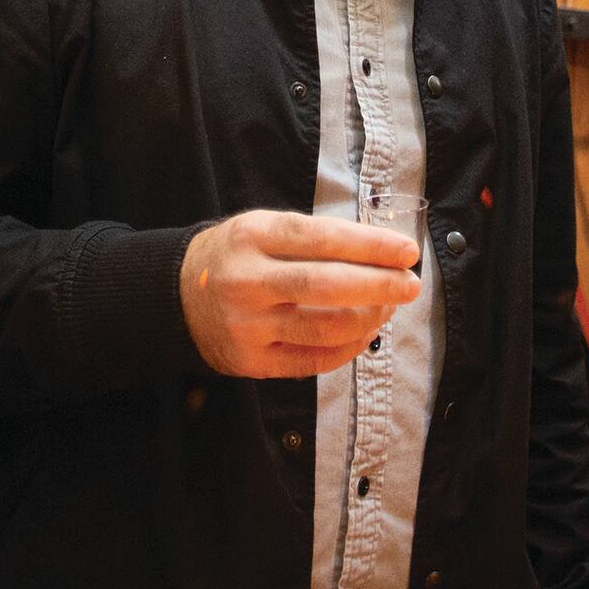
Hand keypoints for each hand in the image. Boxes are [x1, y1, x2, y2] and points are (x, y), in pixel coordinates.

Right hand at [179, 210, 421, 377]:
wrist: (177, 297)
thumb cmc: (236, 256)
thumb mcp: (262, 228)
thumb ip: (314, 238)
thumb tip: (382, 253)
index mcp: (252, 236)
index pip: (321, 239)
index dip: (370, 246)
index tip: (407, 251)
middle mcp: (247, 280)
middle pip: (326, 285)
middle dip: (379, 285)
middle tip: (410, 285)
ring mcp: (247, 325)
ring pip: (325, 327)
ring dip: (369, 319)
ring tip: (387, 308)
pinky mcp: (251, 361)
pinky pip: (314, 360)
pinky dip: (349, 348)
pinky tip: (364, 334)